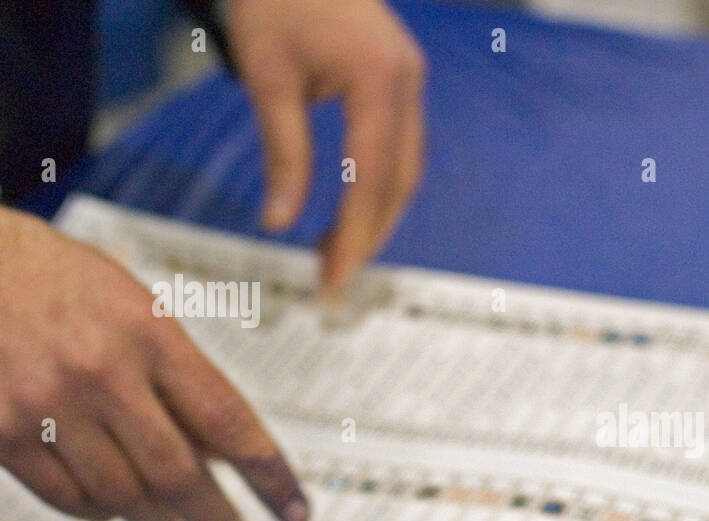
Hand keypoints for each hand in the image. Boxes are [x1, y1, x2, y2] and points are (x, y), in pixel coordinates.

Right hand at [0, 208, 307, 520]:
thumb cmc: (61, 282)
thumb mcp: (138, 309)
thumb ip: (180, 379)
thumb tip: (221, 457)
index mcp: (150, 335)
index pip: (228, 422)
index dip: (270, 476)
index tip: (295, 510)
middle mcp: (102, 373)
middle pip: (178, 474)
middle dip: (219, 520)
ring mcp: (47, 406)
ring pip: (122, 496)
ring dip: (159, 519)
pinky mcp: (1, 432)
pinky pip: (68, 499)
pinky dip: (101, 512)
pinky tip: (115, 507)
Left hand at [226, 0, 425, 290]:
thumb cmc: (274, 2)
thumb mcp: (268, 78)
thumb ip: (284, 153)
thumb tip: (280, 222)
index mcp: (380, 80)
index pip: (374, 176)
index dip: (357, 233)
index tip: (336, 277)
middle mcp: (409, 84)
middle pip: (401, 181)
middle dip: (370, 235)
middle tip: (334, 278)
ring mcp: (411, 82)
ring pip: (407, 170)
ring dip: (377, 216)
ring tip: (336, 252)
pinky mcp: (402, 83)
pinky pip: (401, 149)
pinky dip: (380, 188)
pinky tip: (350, 211)